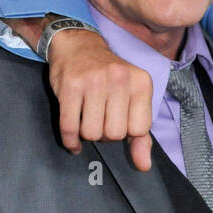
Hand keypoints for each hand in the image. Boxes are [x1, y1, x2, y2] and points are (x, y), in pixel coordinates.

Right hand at [48, 28, 152, 168]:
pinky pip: (69, 127)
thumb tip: (143, 166)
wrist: (77, 46)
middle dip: (105, 134)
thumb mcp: (132, 99)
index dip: (127, 132)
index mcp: (141, 83)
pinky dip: (70, 140)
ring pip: (92, 133)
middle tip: (100, 120)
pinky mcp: (70, 86)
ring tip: (87, 121)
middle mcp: (120, 79)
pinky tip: (73, 140)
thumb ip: (141, 135)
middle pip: (114, 134)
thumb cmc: (108, 78)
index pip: (139, 130)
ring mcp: (94, 81)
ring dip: (87, 134)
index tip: (118, 121)